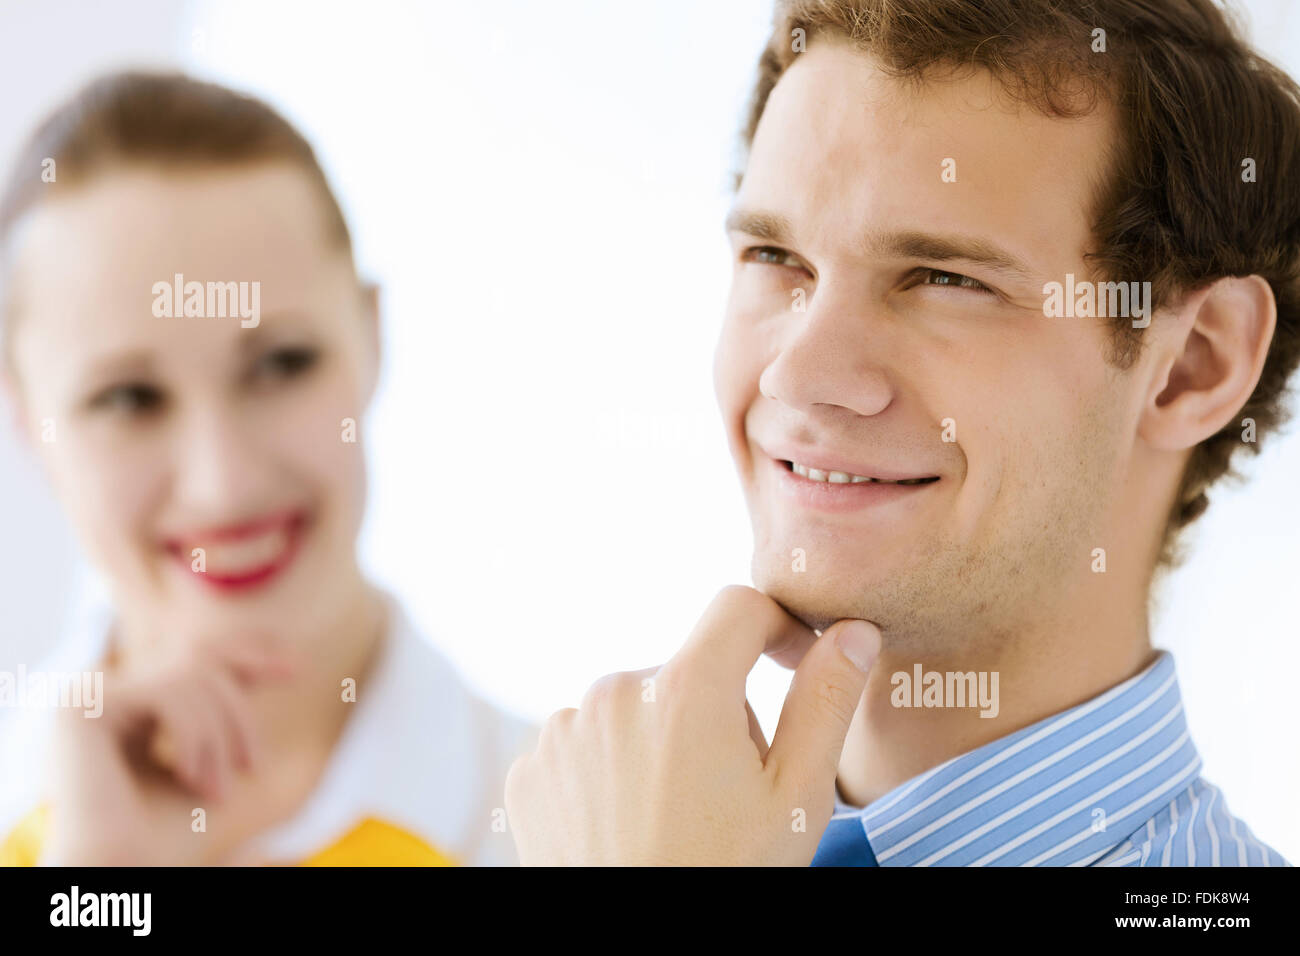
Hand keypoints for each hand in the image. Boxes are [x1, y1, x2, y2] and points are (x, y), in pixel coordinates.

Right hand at [43, 633, 296, 865]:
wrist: (126, 879)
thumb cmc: (172, 837)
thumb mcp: (217, 760)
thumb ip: (229, 708)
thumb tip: (282, 654)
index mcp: (130, 709)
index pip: (192, 659)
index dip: (246, 655)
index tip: (296, 670)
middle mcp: (104, 696)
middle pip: (199, 664)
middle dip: (238, 715)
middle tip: (254, 767)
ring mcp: (87, 697)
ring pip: (191, 678)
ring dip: (219, 739)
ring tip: (218, 791)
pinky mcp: (83, 707)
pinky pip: (169, 692)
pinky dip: (195, 737)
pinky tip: (189, 779)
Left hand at [504, 586, 880, 865]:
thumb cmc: (727, 878)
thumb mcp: (797, 798)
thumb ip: (825, 702)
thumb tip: (851, 631)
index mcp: (686, 691)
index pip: (738, 606)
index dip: (776, 627)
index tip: (792, 664)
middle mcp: (614, 694)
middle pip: (687, 669)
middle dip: (718, 710)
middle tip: (732, 790)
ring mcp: (563, 732)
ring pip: (634, 709)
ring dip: (660, 741)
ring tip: (676, 815)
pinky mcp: (530, 769)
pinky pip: (585, 743)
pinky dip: (610, 770)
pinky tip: (627, 825)